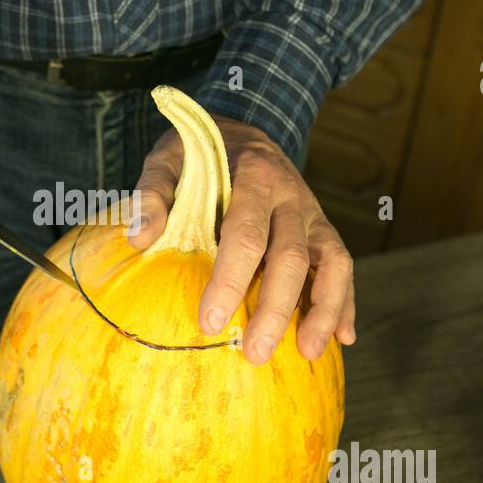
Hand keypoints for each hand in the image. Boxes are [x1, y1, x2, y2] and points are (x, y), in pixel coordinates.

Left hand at [129, 116, 356, 364]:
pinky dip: (344, 302)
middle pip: (290, 258)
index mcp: (255, 176)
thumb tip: (138, 238)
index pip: (245, 235)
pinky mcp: (322, 230)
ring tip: (309, 353)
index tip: (210, 322)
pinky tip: (342, 339)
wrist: (243, 128)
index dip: (230, 280)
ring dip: (323, 310)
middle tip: (255, 354)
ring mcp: (313, 214)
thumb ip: (153, 192)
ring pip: (332, 264)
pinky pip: (342, 267)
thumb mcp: (170, 157)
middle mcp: (291, 196)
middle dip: (274, 309)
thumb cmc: (201, 153)